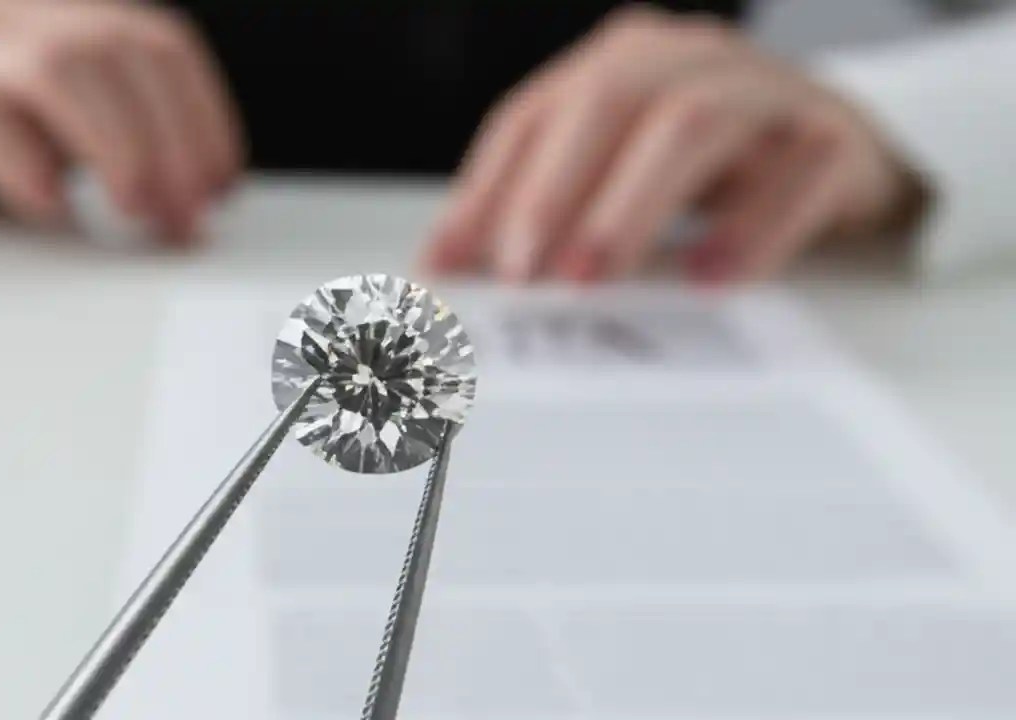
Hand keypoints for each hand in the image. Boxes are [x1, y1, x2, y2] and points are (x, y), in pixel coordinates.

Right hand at [0, 0, 242, 240]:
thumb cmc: (15, 136)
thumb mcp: (93, 130)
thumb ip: (148, 150)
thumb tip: (200, 211)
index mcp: (78, 13)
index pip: (162, 43)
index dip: (203, 117)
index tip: (221, 187)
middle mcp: (24, 16)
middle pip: (112, 52)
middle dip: (166, 143)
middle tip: (183, 216)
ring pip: (51, 70)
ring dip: (112, 147)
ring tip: (134, 210)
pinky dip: (23, 163)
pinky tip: (52, 206)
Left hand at [426, 6, 925, 283]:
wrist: (840, 153)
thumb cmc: (710, 169)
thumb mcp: (616, 177)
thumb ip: (540, 209)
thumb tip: (449, 268)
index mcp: (622, 60)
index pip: (535, 114)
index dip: (487, 188)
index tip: (453, 264)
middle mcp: (690, 58)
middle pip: (609, 102)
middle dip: (553, 190)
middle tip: (522, 273)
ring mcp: (768, 90)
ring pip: (693, 125)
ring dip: (631, 205)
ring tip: (591, 276)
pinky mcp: (836, 139)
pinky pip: (797, 173)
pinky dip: (751, 228)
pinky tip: (710, 277)